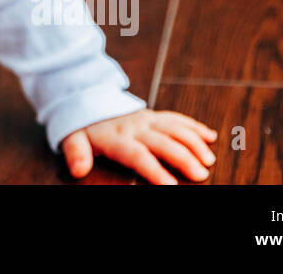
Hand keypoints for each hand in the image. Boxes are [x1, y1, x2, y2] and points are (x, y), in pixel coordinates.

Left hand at [60, 108, 217, 183]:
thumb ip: (76, 153)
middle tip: (201, 174)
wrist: (86, 98)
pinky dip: (194, 126)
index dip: (154, 170)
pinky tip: (210, 136)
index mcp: (116, 137)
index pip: (138, 155)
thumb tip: (78, 171)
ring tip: (208, 160)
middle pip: (163, 142)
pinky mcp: (154, 115)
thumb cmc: (82, 126)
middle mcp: (135, 127)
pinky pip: (176, 118)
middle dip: (183, 157)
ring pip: (175, 128)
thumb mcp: (72, 138)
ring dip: (194, 142)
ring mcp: (147, 119)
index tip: (170, 185)